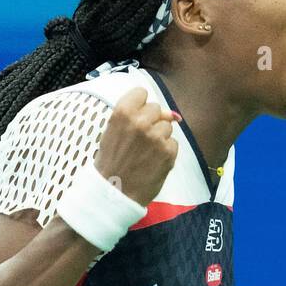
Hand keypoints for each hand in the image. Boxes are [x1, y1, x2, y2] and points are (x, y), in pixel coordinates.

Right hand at [92, 86, 180, 206]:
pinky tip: (152, 161)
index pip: (142, 92)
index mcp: (123, 112)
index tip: (136, 116)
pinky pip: (173, 143)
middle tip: (140, 140)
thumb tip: (170, 113)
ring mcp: (156, 137)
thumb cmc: (111, 162)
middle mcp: (141, 121)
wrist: (114, 192)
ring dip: (160, 137)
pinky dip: (166, 151)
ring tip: (145, 153)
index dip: (140, 105)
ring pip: (167, 126)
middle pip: (156, 109)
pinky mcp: (168, 152)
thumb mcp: (113, 132)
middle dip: (151, 121)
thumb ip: (135, 116)